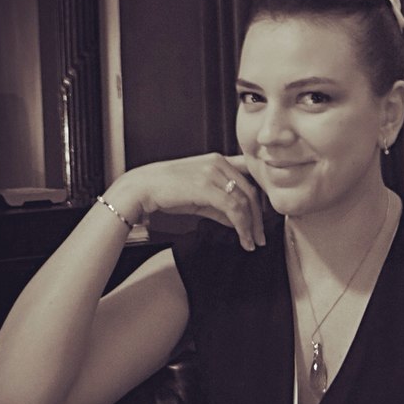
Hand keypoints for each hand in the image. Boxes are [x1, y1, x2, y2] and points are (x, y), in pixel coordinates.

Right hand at [108, 153, 264, 250]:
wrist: (141, 189)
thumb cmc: (167, 191)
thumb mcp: (199, 197)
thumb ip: (220, 207)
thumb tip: (238, 223)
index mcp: (219, 160)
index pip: (251, 178)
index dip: (261, 200)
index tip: (262, 220)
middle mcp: (219, 162)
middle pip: (252, 191)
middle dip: (259, 218)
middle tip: (261, 238)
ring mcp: (213, 172)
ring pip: (245, 201)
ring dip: (252, 226)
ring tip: (252, 243)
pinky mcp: (206, 186)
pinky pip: (234, 208)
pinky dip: (242, 227)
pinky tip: (243, 240)